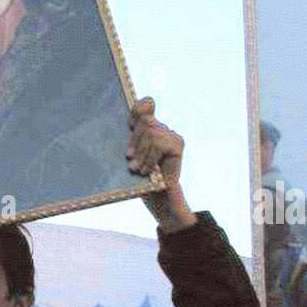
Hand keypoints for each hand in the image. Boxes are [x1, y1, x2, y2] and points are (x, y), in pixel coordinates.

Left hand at [127, 96, 195, 232]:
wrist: (157, 201)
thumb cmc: (138, 182)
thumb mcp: (129, 158)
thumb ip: (131, 136)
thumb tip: (140, 110)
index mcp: (146, 129)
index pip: (145, 105)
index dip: (138, 109)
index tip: (128, 126)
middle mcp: (160, 129)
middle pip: (145, 119)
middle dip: (134, 141)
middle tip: (129, 161)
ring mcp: (171, 136)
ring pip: (151, 131)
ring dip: (141, 153)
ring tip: (137, 169)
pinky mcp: (178, 145)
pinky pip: (160, 142)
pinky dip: (150, 157)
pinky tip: (147, 170)